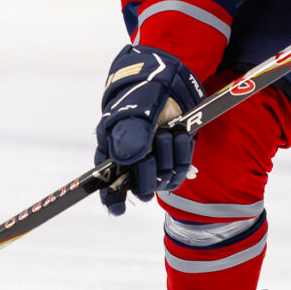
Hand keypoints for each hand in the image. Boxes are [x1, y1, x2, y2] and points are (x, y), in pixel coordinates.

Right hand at [93, 44, 203, 215]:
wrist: (169, 79)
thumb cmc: (143, 92)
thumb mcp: (135, 109)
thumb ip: (130, 133)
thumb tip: (126, 159)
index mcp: (112, 151)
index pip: (107, 183)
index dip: (112, 200)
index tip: (118, 210)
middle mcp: (131, 161)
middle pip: (140, 186)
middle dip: (151, 169)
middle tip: (157, 142)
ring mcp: (154, 161)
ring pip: (163, 180)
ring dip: (170, 158)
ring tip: (169, 133)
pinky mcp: (173, 158)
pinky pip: (180, 171)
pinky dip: (183, 155)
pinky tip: (181, 137)